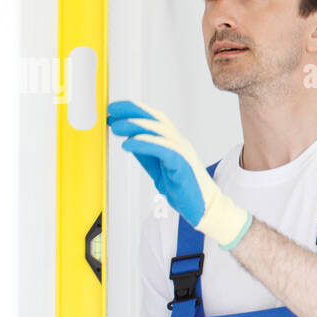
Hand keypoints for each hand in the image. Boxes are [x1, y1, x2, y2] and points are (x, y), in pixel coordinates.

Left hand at [107, 100, 251, 249]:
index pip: (154, 119)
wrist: (204, 207)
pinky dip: (144, 144)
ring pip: (159, 130)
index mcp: (173, 142)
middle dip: (132, 111)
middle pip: (156, 119)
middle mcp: (179, 143)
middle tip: (112, 110)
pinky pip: (162, 149)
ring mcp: (182, 152)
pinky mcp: (182, 164)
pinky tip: (128, 144)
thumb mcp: (159, 168)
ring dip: (135, 125)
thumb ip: (147, 154)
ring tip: (116, 126)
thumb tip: (129, 141)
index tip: (115, 109)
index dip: (135, 110)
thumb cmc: (185, 189)